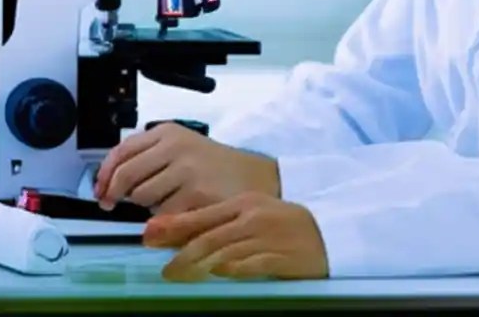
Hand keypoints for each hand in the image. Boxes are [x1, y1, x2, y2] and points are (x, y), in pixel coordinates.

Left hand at [94, 122, 279, 213]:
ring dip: (146, 206)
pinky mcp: (197, 195)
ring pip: (142, 197)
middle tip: (110, 204)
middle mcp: (175, 147)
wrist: (256, 177)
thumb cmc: (212, 166)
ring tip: (166, 201)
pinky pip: (163, 214)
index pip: (122, 151)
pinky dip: (165, 219)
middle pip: (126, 176)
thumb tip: (107, 181)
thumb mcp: (180, 148)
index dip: (104, 173)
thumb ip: (147, 157)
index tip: (98, 189)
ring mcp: (187, 171)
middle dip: (114, 193)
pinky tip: (181, 211)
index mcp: (166, 132)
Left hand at [143, 191, 328, 281]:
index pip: (201, 215)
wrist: (330, 232)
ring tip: (178, 274)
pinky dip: (231, 270)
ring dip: (198, 265)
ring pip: (224, 252)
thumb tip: (180, 234)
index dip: (173, 226)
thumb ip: (219, 221)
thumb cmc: (283, 224)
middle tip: (162, 266)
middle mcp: (252, 217)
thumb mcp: (251, 213)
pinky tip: (216, 274)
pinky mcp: (281, 257)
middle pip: (208, 236)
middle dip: (180, 252)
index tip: (149, 234)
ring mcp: (267, 238)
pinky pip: (249, 266)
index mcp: (242, 203)